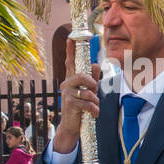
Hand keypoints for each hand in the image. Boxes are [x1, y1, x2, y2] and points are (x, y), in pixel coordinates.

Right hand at [55, 37, 101, 152]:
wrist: (72, 125)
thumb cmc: (81, 106)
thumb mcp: (89, 92)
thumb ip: (93, 79)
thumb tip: (96, 64)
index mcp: (71, 80)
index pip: (70, 62)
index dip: (71, 50)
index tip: (71, 38)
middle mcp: (66, 84)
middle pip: (82, 76)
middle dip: (93, 84)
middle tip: (94, 92)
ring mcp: (67, 94)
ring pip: (88, 92)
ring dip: (95, 101)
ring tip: (92, 106)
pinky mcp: (70, 104)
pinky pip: (89, 104)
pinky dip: (94, 110)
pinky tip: (91, 114)